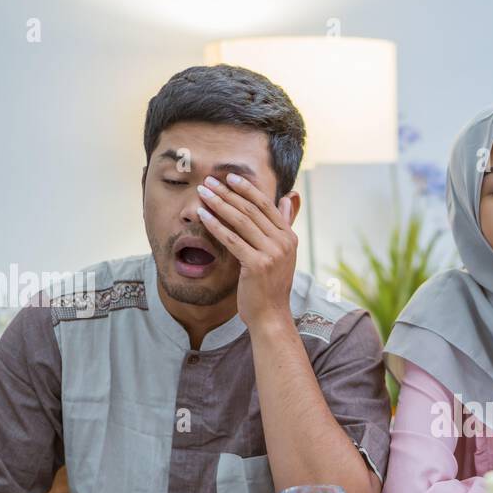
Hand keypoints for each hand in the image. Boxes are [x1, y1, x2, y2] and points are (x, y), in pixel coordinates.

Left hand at [195, 173, 296, 328]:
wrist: (271, 315)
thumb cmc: (270, 285)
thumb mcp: (282, 252)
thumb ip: (285, 224)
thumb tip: (289, 198)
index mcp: (289, 236)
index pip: (266, 204)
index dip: (246, 188)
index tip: (229, 177)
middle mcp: (283, 242)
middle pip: (251, 209)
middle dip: (227, 193)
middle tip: (209, 181)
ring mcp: (272, 253)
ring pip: (240, 221)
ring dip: (218, 204)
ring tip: (202, 193)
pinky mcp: (257, 264)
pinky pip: (232, 239)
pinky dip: (215, 225)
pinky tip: (203, 215)